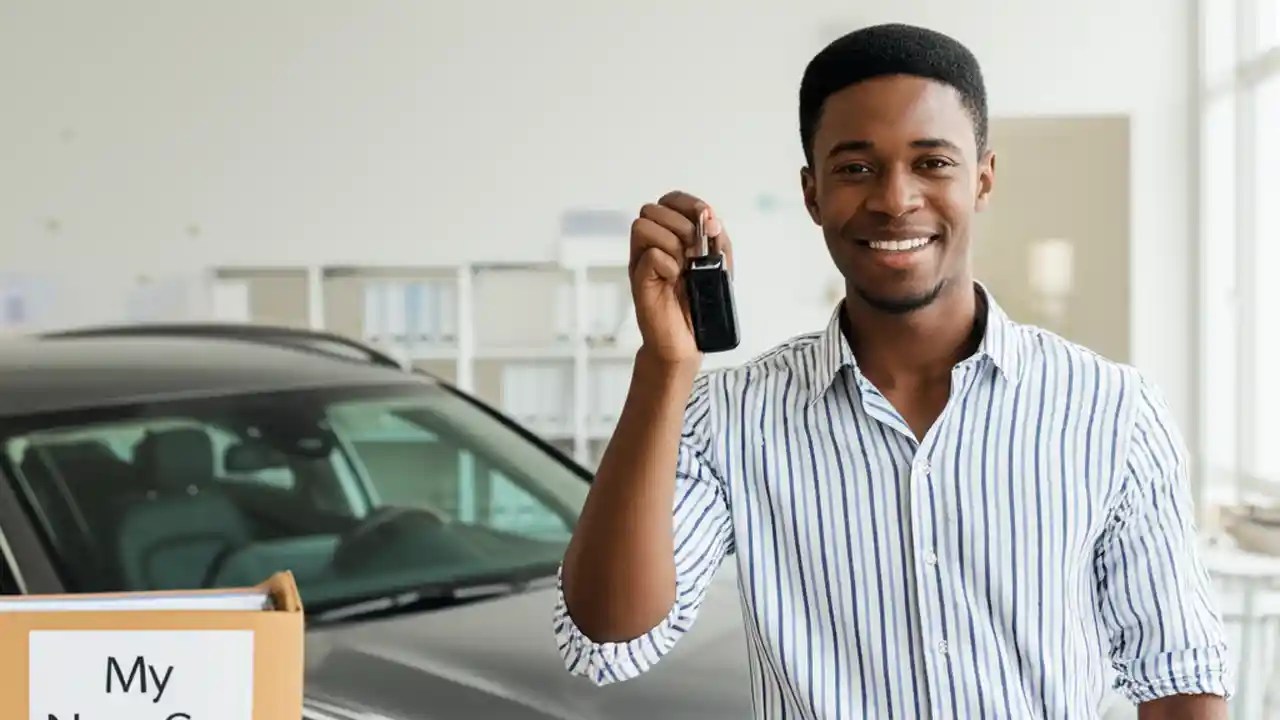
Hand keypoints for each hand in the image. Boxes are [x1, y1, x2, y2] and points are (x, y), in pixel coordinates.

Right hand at [628, 190, 733, 364]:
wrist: (686, 341)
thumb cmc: (699, 303)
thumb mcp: (719, 266)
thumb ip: (717, 240)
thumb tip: (710, 218)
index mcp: (672, 234)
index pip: (671, 199)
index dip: (688, 204)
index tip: (704, 220)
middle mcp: (654, 243)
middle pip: (654, 208)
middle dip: (681, 225)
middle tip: (692, 253)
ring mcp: (643, 259)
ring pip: (645, 225)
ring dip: (670, 242)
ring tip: (681, 266)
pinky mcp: (639, 278)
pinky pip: (650, 254)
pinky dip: (666, 263)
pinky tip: (673, 278)